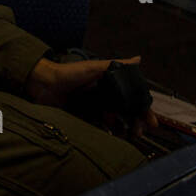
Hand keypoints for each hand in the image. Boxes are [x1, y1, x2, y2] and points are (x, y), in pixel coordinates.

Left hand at [25, 56, 159, 139]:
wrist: (44, 83)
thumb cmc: (69, 72)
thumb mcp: (95, 67)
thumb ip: (117, 65)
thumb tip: (138, 59)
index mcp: (109, 84)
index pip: (131, 98)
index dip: (142, 109)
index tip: (151, 120)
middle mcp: (104, 96)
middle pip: (125, 112)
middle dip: (136, 122)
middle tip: (140, 132)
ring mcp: (94, 107)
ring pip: (114, 120)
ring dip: (123, 128)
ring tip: (129, 135)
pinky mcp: (83, 116)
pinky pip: (98, 126)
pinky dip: (107, 132)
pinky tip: (112, 136)